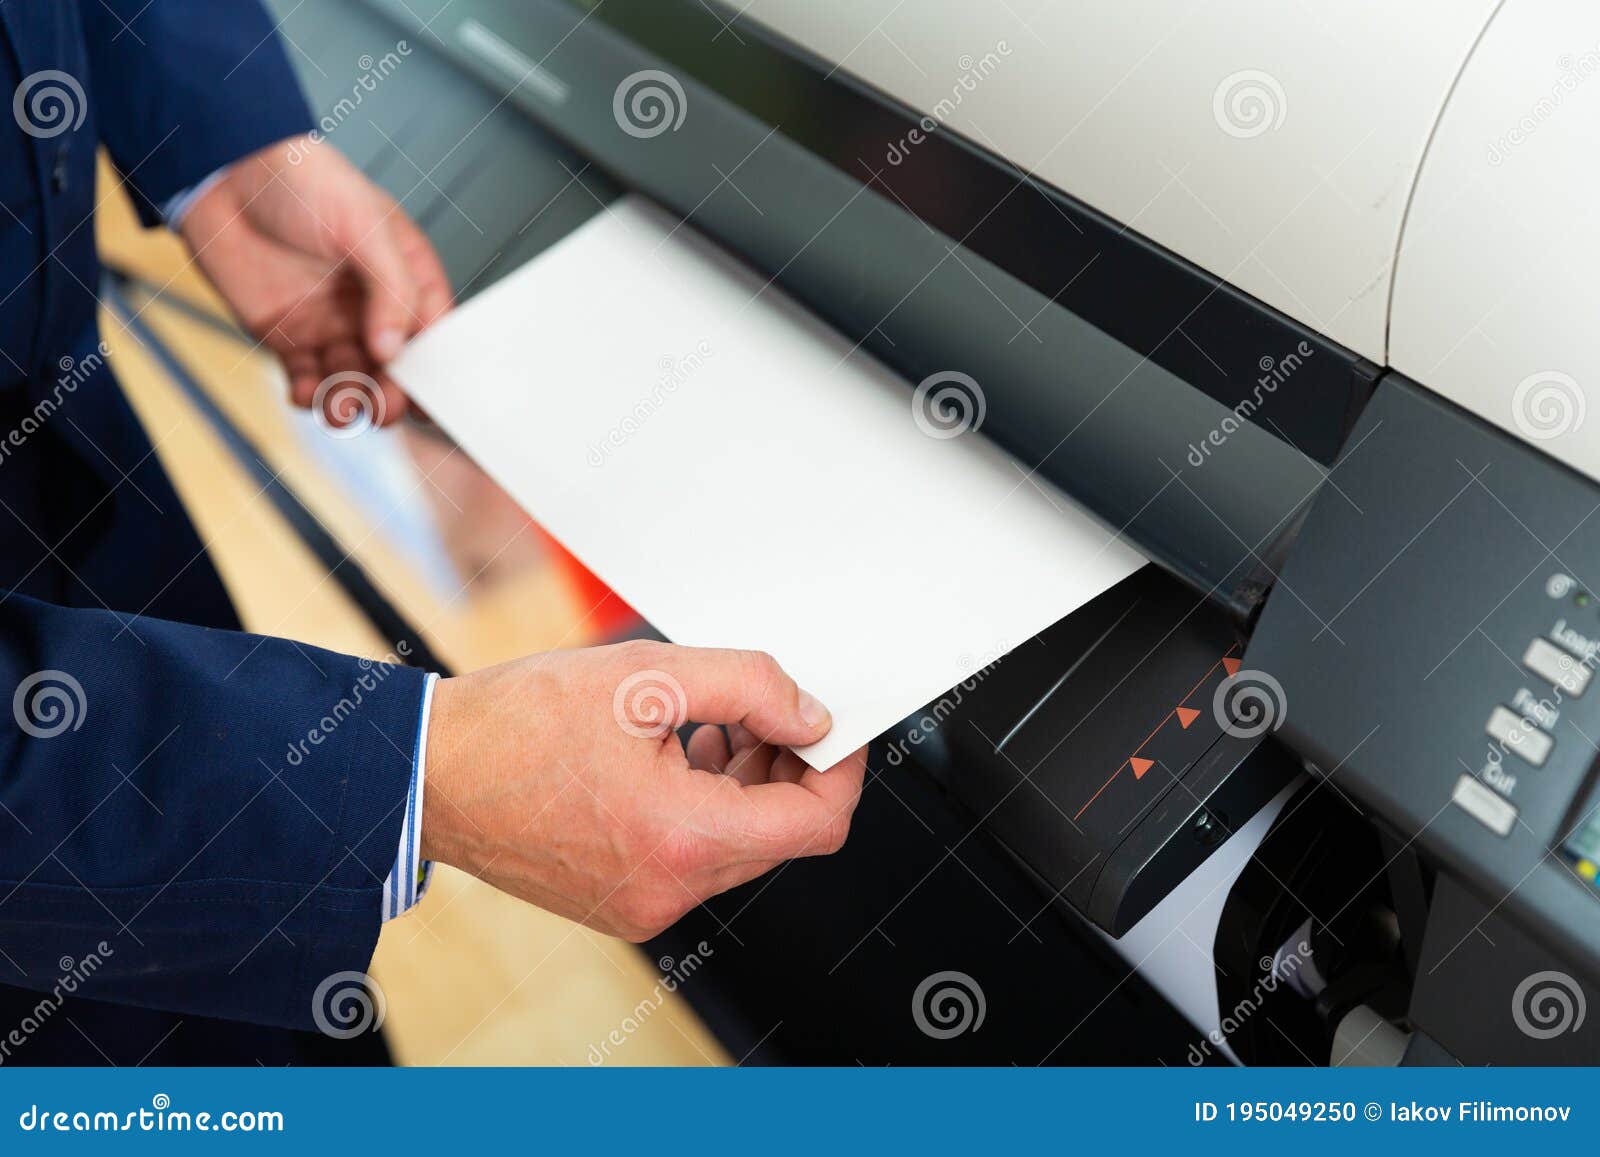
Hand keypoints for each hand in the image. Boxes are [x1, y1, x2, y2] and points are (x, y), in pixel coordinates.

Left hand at [177, 136, 451, 427]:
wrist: (226, 174)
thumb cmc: (303, 182)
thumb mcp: (365, 226)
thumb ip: (390, 289)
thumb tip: (394, 351)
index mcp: (404, 277)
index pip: (430, 333)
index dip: (432, 368)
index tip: (426, 398)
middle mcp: (371, 306)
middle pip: (393, 367)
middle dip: (390, 394)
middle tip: (381, 408)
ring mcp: (331, 323)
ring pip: (352, 380)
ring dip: (350, 401)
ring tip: (341, 410)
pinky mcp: (288, 336)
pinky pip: (306, 378)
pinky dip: (308, 394)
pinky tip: (305, 393)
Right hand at [420, 641, 868, 940]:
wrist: (427, 775)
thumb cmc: (515, 725)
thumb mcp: (646, 675)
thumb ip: (748, 687)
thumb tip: (811, 715)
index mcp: (681, 838)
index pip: (815, 823)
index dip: (840, 767)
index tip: (833, 727)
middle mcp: (668, 889)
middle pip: (779, 836)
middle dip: (787, 767)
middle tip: (765, 709)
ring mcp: (644, 906)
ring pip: (738, 847)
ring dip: (744, 783)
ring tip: (712, 722)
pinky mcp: (622, 905)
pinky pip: (695, 858)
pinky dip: (704, 807)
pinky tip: (677, 755)